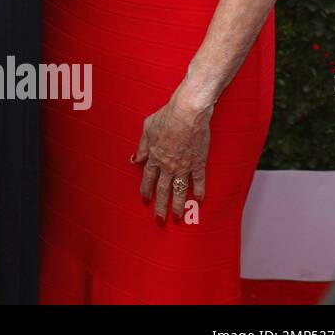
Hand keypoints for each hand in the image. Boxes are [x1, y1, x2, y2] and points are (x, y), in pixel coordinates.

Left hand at [133, 89, 212, 220]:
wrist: (187, 113)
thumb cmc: (166, 117)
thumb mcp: (147, 128)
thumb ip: (142, 146)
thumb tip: (135, 159)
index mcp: (154, 156)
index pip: (148, 178)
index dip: (146, 190)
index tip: (145, 200)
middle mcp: (168, 165)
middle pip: (163, 190)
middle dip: (160, 207)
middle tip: (159, 220)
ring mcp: (184, 166)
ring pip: (180, 191)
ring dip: (177, 206)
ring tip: (177, 218)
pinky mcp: (199, 163)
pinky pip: (199, 182)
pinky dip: (199, 192)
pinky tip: (199, 201)